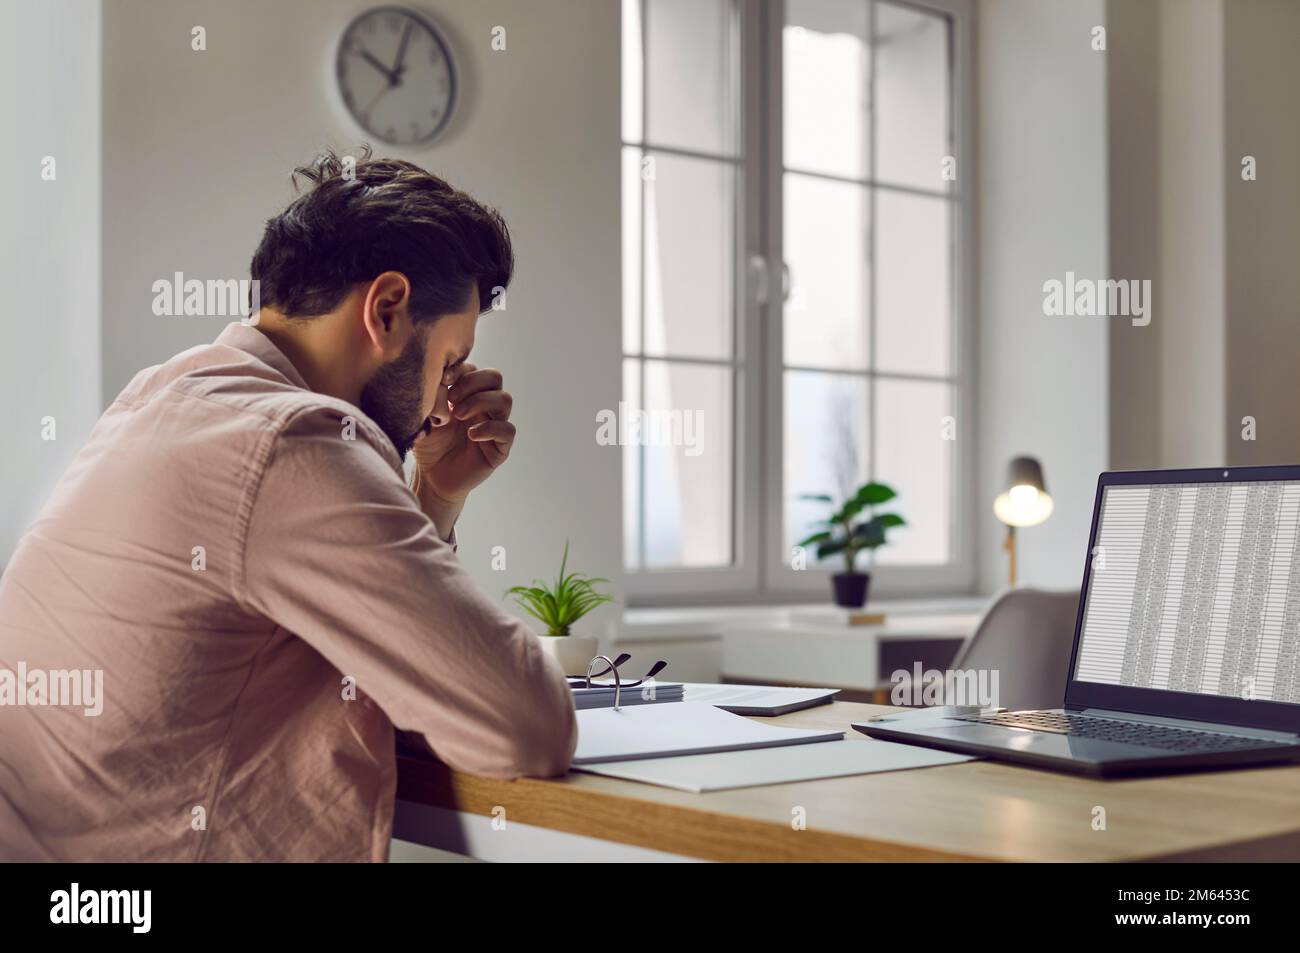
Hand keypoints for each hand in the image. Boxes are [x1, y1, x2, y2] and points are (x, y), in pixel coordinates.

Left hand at [411, 363, 515, 506]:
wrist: (432, 478)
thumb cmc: (429, 444)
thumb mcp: (425, 416)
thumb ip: (433, 396)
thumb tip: (442, 383)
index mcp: (468, 394)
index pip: (475, 369)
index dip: (461, 370)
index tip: (443, 379)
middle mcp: (485, 407)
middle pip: (495, 377)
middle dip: (472, 383)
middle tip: (452, 400)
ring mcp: (495, 425)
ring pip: (505, 399)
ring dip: (480, 402)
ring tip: (458, 416)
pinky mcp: (500, 447)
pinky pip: (507, 430)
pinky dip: (489, 428)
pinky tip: (471, 435)